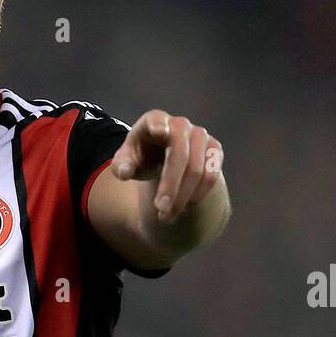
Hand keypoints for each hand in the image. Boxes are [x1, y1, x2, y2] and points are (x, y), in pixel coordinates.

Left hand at [111, 110, 223, 224]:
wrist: (165, 160)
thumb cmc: (142, 159)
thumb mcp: (126, 162)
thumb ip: (121, 166)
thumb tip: (124, 172)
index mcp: (154, 121)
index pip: (157, 120)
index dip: (159, 125)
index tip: (160, 132)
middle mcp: (180, 124)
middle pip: (180, 154)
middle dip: (171, 185)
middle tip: (160, 210)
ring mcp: (200, 136)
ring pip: (198, 169)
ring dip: (183, 197)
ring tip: (167, 216)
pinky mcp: (214, 150)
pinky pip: (211, 175)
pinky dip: (198, 195)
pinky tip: (184, 208)